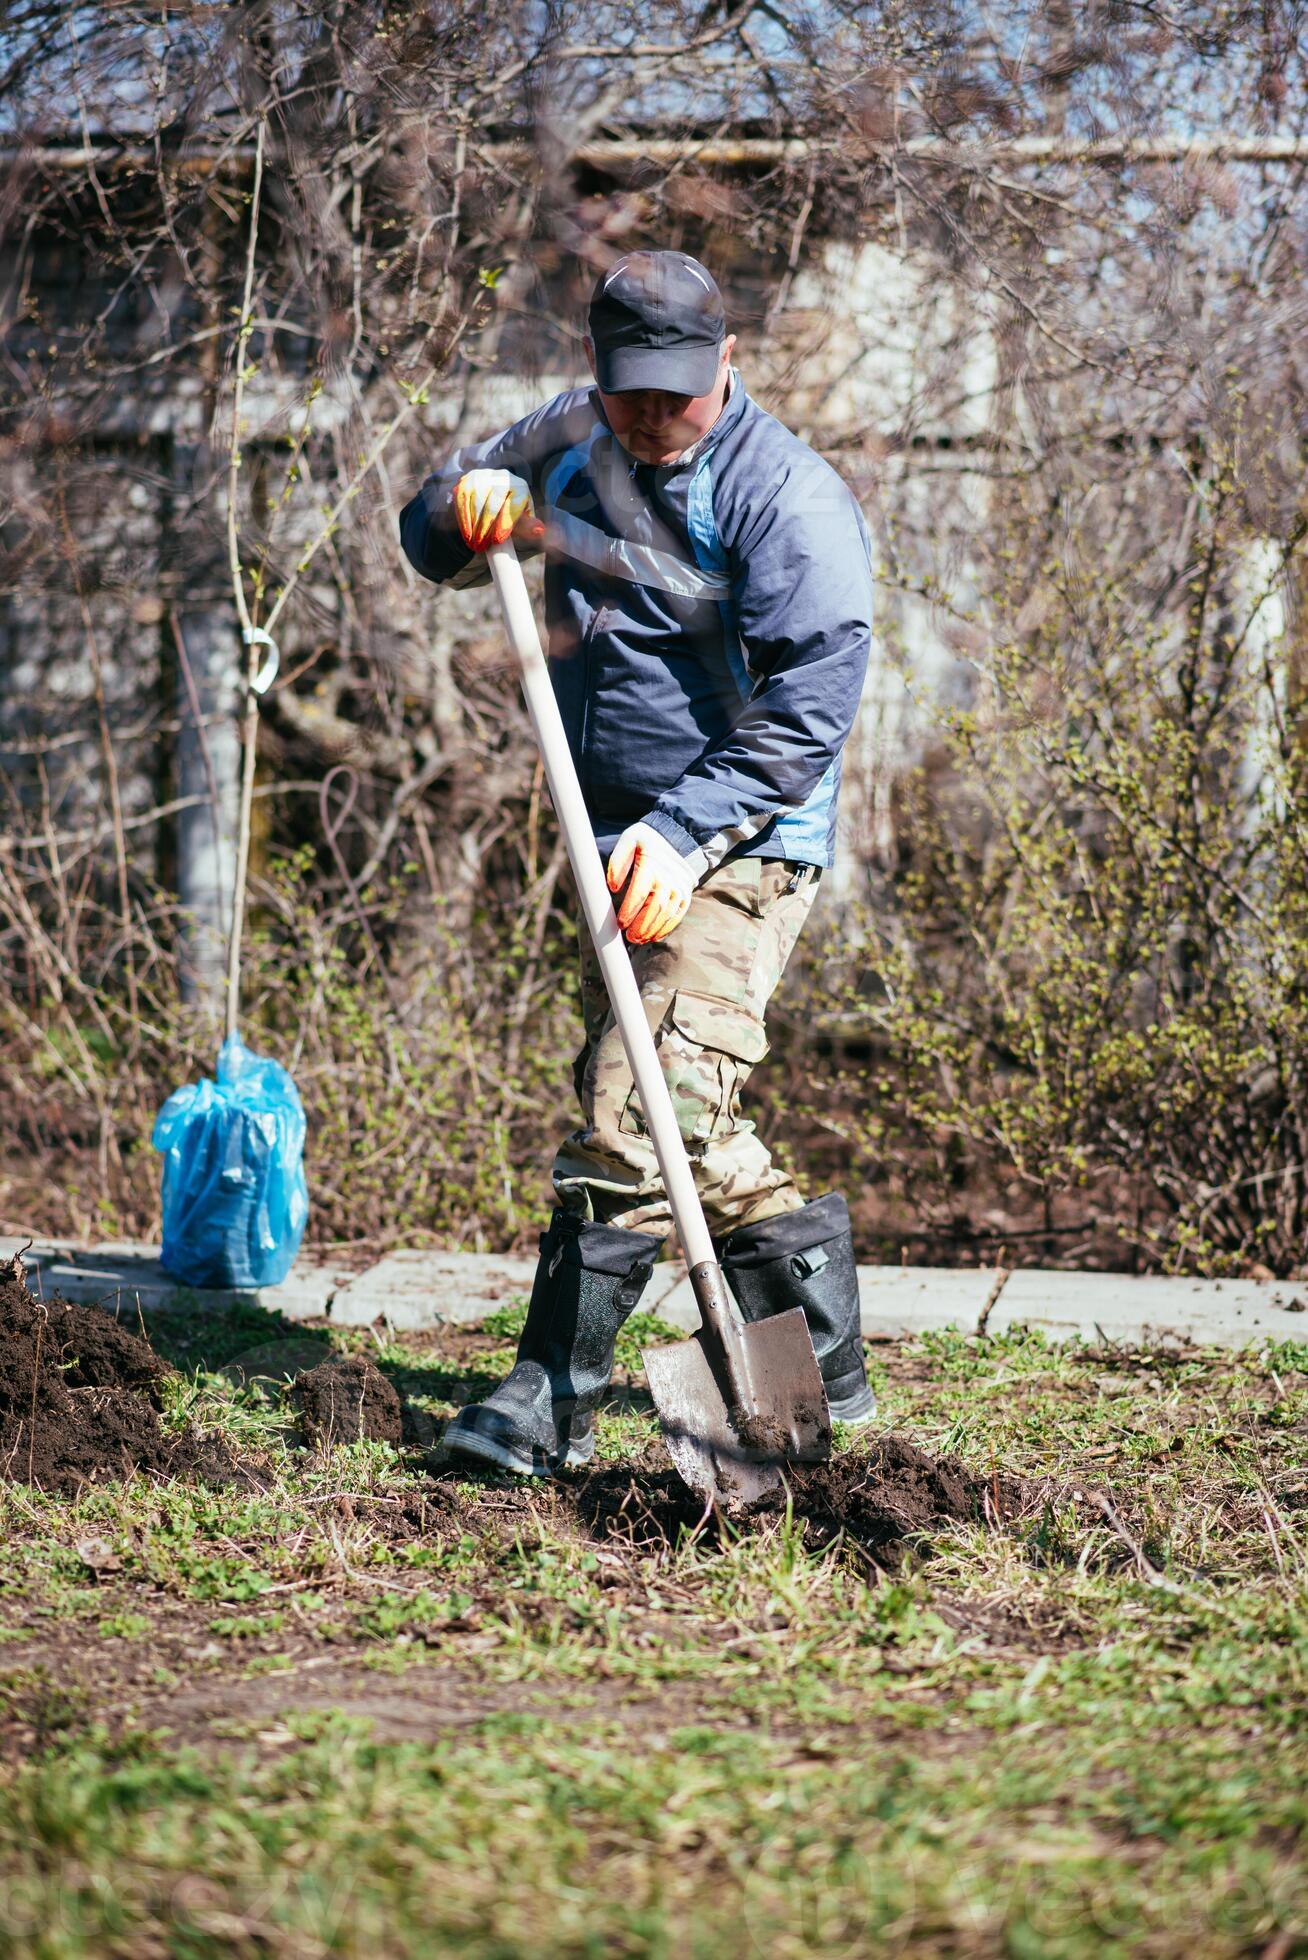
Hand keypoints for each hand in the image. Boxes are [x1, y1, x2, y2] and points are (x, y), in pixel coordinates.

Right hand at [453, 468, 537, 550]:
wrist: (486, 504)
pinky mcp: (467, 480)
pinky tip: (467, 534)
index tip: (497, 540)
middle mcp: (503, 477)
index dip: (505, 524)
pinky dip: (464, 519)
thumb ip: (529, 528)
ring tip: (474, 544)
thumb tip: (540, 529)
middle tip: (482, 546)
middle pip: (493, 503)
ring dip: (474, 526)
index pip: (513, 504)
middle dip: (486, 528)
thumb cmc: (508, 517)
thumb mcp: (520, 524)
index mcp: (520, 487)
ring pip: (477, 502)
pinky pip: (464, 500)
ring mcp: (484, 477)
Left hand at [606, 823, 696, 944]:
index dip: (629, 911)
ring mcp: (680, 887)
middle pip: (655, 907)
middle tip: (629, 938)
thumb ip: (618, 861)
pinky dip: (666, 928)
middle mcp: (669, 878)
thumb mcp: (628, 840)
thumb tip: (613, 886)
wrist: (676, 837)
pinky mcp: (686, 894)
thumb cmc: (646, 841)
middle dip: (641, 926)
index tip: (620, 924)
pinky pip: (677, 915)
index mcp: (651, 865)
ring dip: (652, 930)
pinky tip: (654, 937)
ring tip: (639, 940)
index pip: (639, 893)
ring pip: (667, 914)